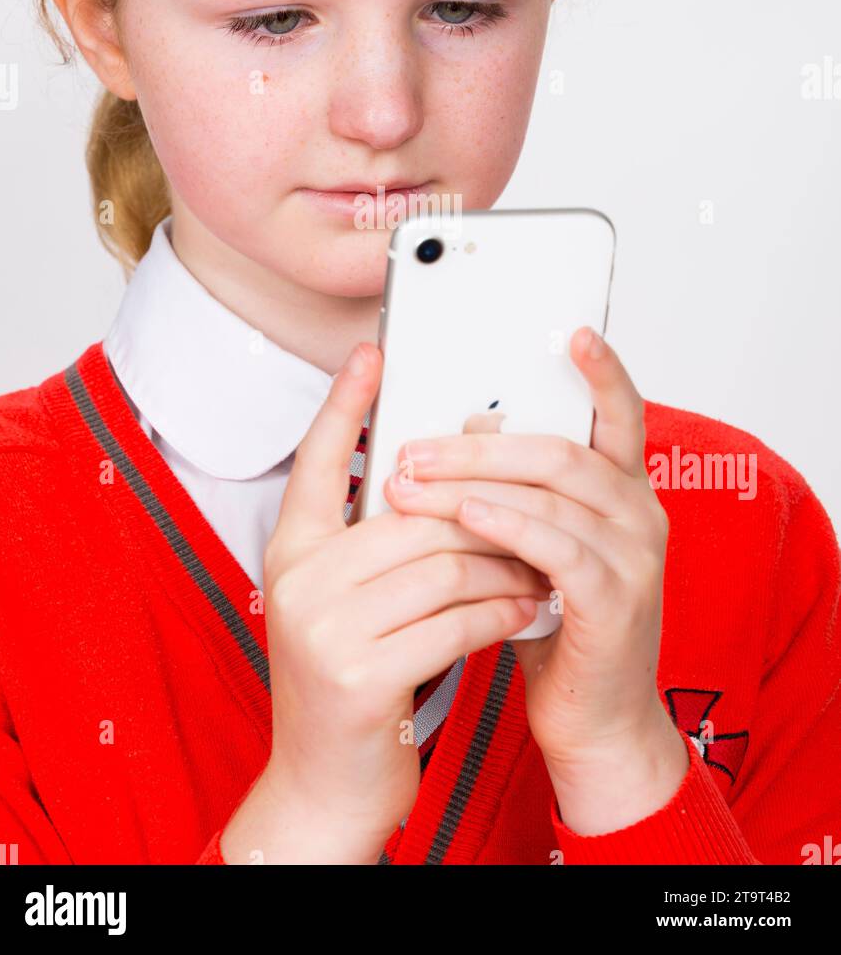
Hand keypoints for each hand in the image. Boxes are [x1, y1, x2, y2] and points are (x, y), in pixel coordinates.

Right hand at [223, 341, 550, 861]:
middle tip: (538, 504)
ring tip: (541, 567)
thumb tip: (447, 478)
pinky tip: (527, 612)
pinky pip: (458, 619)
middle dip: (486, 512)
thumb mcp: (347, 601)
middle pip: (414, 512)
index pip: (316, 459)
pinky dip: (504, 613)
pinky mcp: (360, 674)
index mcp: (290, 549)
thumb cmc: (351, 682)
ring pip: (446, 562)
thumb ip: (376, 543)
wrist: (325, 785)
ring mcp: (323, 626)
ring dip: (507, 565)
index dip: (344, 403)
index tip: (375, 351)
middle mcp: (297, 579)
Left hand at [384, 326, 689, 833]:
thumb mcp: (531, 545)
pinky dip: (508, 526)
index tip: (571, 330)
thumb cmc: (554, 622)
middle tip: (411, 446)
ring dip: (473, 483)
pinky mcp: (617, 601)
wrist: (592, 718)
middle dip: (479, 444)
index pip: (622, 415)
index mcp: (622, 491)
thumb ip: (511, 492)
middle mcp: (640, 513)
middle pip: (561, 450)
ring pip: (553, 493)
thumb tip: (456, 431)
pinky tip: (464, 517)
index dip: (602, 371)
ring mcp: (636, 556)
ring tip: (410, 483)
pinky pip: (558, 547)